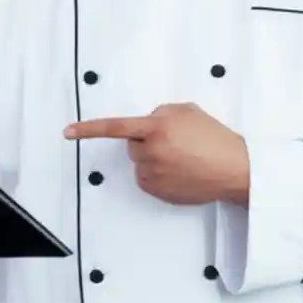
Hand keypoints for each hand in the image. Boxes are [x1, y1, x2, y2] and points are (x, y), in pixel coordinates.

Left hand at [65, 102, 249, 206]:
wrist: (235, 169)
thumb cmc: (213, 137)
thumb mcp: (186, 111)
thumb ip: (160, 112)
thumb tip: (146, 122)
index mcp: (156, 128)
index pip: (115, 127)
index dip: (89, 129)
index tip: (67, 132)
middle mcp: (150, 152)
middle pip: (131, 145)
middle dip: (145, 141)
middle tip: (174, 142)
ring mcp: (153, 174)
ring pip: (139, 163)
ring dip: (152, 158)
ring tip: (182, 158)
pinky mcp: (157, 191)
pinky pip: (147, 179)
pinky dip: (158, 175)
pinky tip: (180, 171)